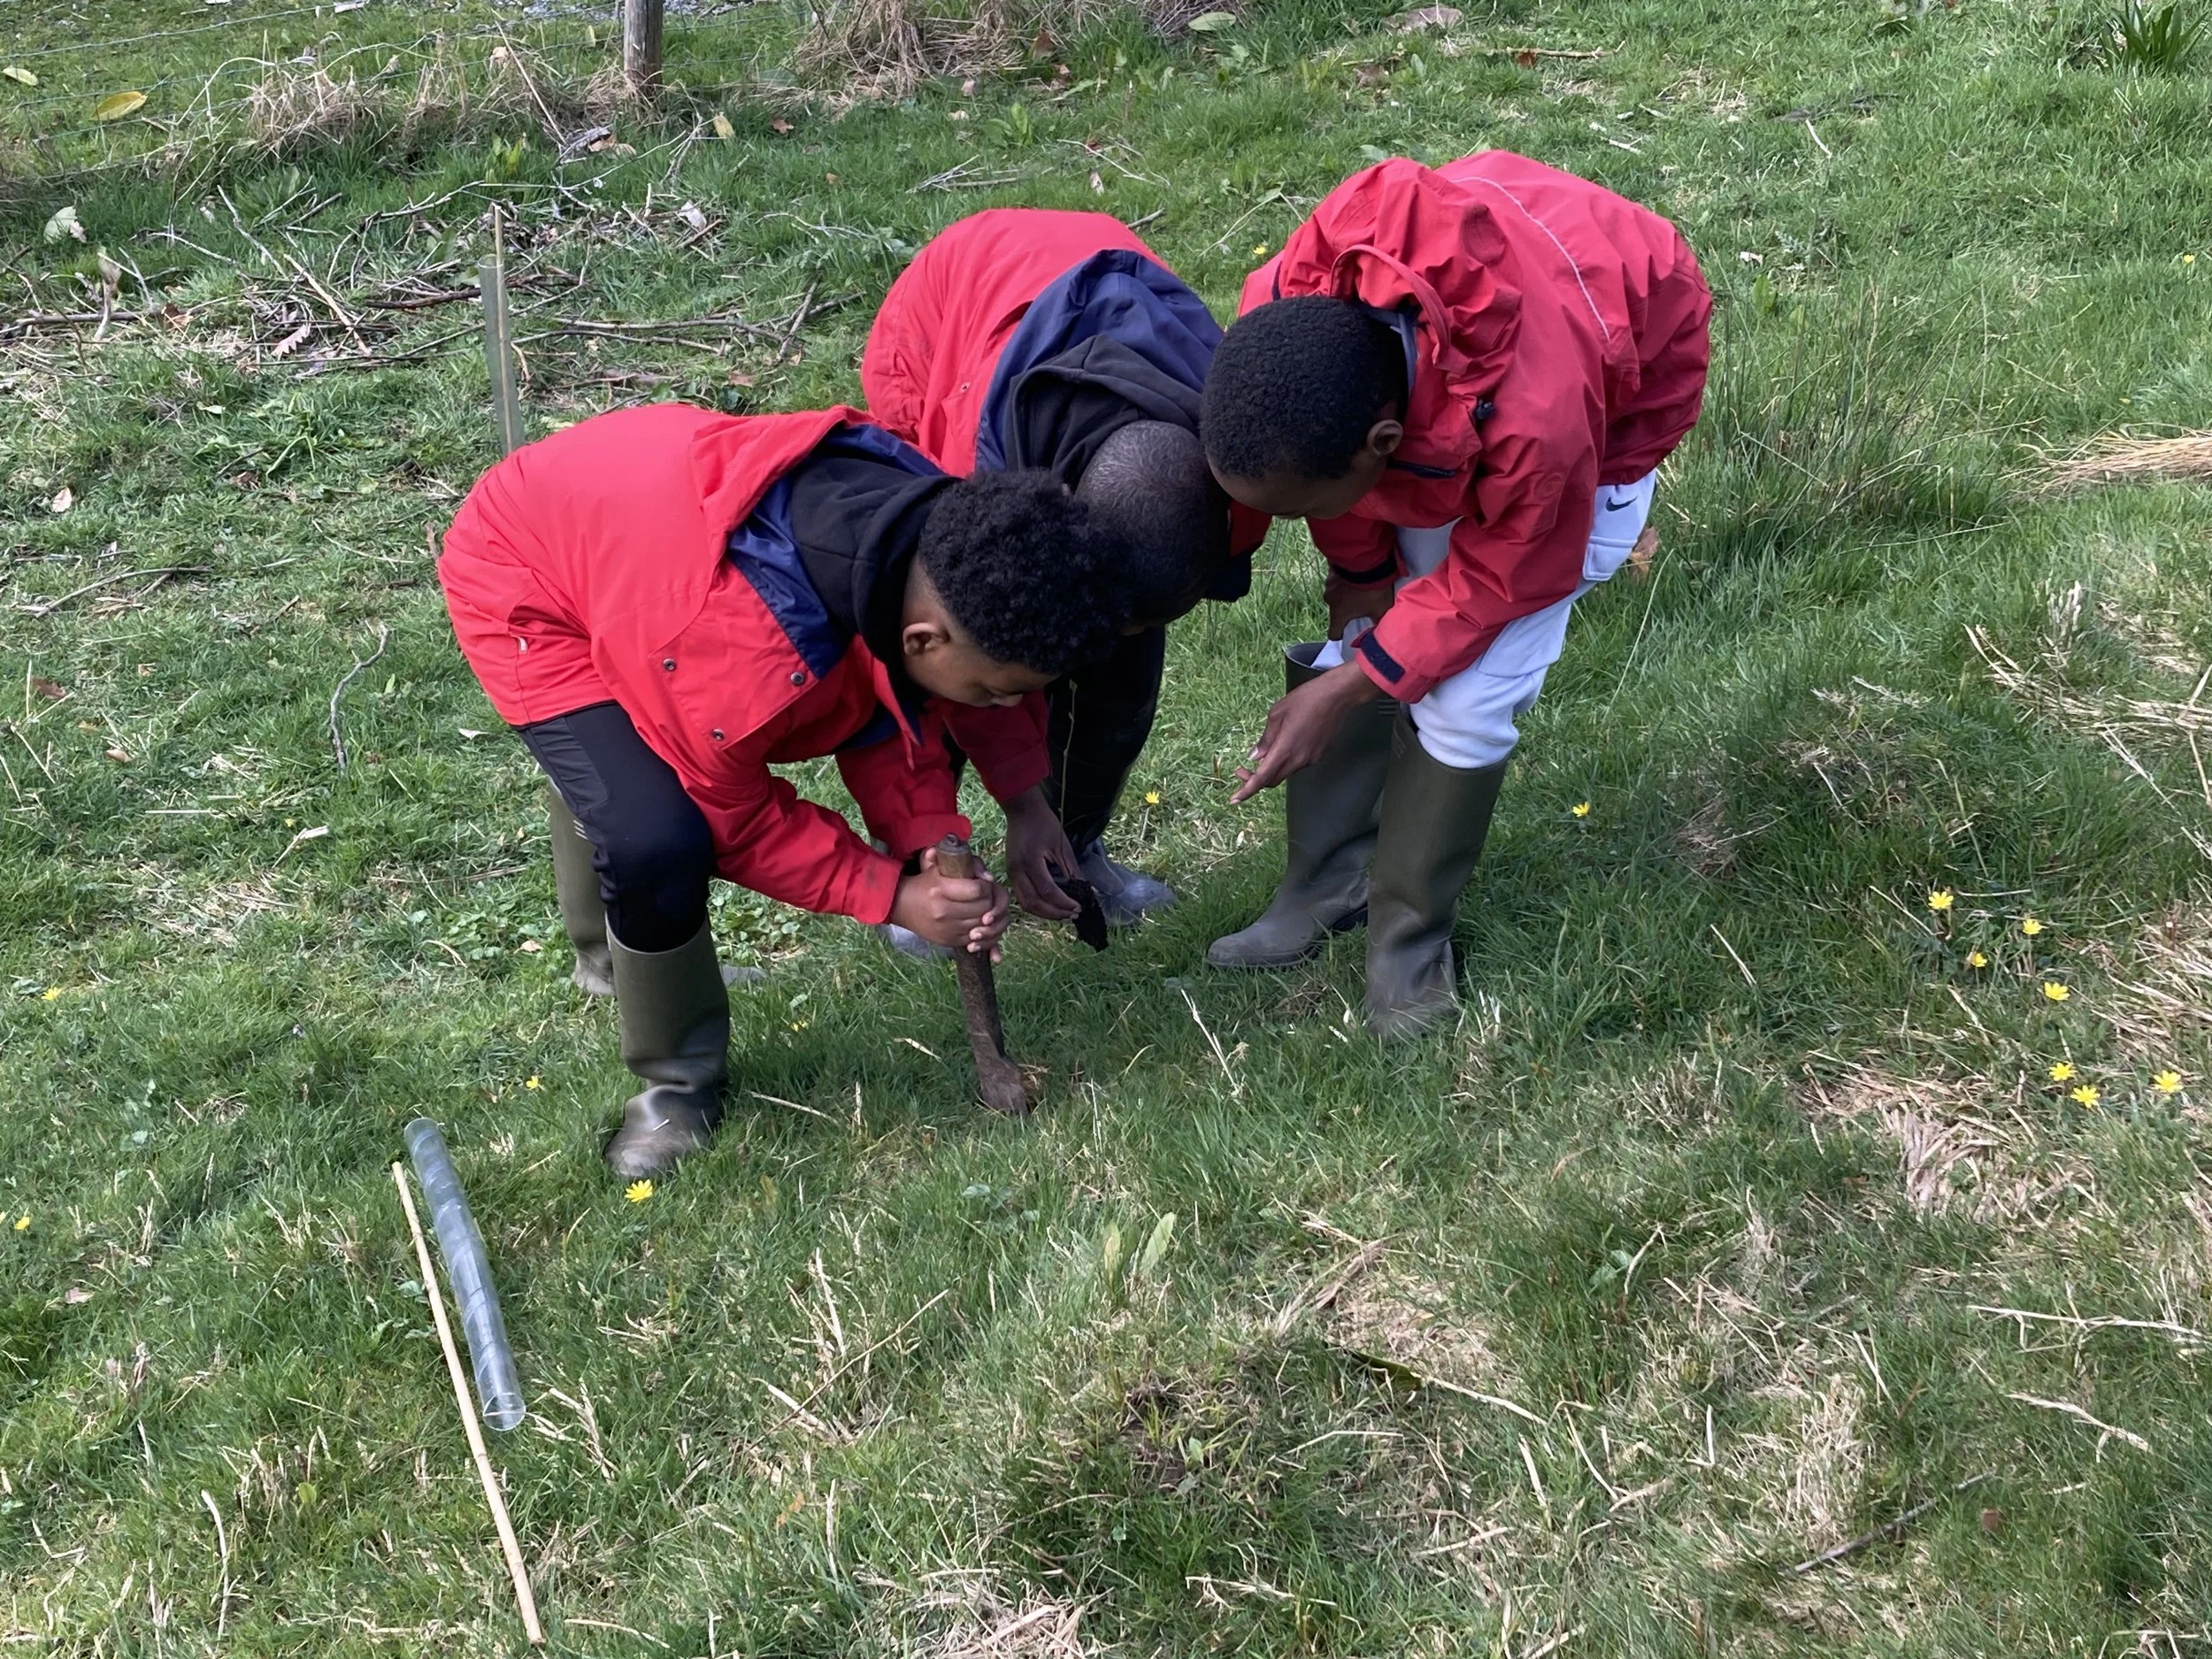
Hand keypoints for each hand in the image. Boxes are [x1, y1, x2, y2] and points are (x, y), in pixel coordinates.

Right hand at [892, 846, 1009, 957]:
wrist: (902, 906)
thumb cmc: (923, 884)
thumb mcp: (936, 866)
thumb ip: (960, 860)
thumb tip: (986, 874)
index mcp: (941, 890)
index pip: (977, 890)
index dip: (985, 885)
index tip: (983, 883)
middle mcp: (943, 911)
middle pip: (983, 907)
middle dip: (989, 899)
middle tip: (985, 895)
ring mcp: (947, 929)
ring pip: (982, 924)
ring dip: (987, 915)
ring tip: (982, 906)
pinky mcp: (949, 941)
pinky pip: (975, 938)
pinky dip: (981, 929)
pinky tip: (977, 920)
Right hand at [1000, 786, 1080, 919]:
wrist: (1022, 810)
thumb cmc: (1044, 823)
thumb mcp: (1062, 846)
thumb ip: (1072, 870)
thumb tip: (1085, 889)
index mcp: (1031, 862)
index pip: (1048, 891)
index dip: (1064, 903)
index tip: (1078, 907)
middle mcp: (1017, 871)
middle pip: (1034, 903)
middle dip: (1054, 913)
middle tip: (1072, 915)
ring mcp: (1011, 873)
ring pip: (1025, 903)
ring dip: (1044, 913)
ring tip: (1062, 914)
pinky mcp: (1010, 873)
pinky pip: (1022, 896)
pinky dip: (1036, 905)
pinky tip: (1050, 905)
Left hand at [1231, 661, 1380, 803]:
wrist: (1337, 696)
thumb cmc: (1306, 700)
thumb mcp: (1276, 715)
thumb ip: (1265, 739)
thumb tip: (1255, 757)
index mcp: (1284, 749)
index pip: (1262, 778)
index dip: (1247, 790)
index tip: (1235, 798)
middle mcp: (1298, 760)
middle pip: (1273, 780)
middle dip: (1255, 779)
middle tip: (1242, 769)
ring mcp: (1311, 759)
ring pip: (1286, 772)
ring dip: (1272, 769)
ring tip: (1265, 752)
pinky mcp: (1319, 755)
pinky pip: (1298, 764)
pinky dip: (1287, 761)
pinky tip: (1287, 744)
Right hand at [1324, 570, 1395, 640]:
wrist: (1366, 560)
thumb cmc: (1372, 590)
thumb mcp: (1381, 609)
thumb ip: (1378, 620)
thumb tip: (1378, 628)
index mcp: (1338, 614)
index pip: (1333, 633)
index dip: (1340, 634)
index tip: (1347, 631)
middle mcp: (1329, 600)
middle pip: (1336, 611)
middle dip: (1345, 609)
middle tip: (1360, 604)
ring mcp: (1328, 583)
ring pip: (1336, 593)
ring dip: (1344, 592)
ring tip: (1359, 586)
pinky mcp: (1332, 569)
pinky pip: (1337, 578)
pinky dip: (1344, 578)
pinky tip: (1356, 574)